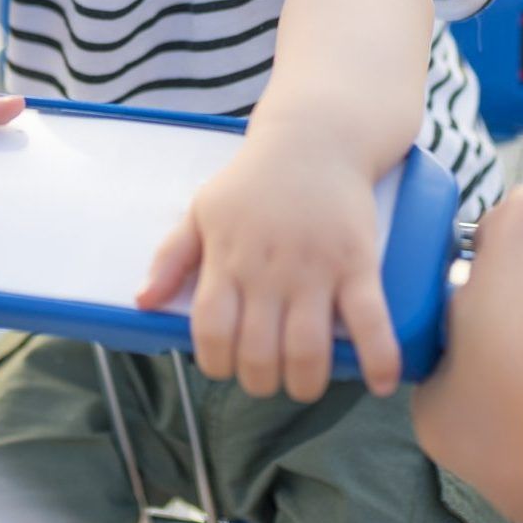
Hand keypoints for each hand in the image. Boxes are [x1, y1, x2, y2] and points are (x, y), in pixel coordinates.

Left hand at [137, 129, 401, 400]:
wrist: (315, 139)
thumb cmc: (254, 179)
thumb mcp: (202, 209)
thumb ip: (171, 256)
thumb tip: (142, 301)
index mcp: (227, 258)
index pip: (211, 330)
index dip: (215, 362)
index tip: (224, 366)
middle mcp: (268, 269)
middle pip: (259, 351)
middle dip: (260, 381)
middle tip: (267, 377)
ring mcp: (315, 268)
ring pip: (307, 349)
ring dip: (305, 383)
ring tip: (304, 383)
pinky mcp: (358, 264)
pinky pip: (370, 321)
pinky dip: (378, 358)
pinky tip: (379, 382)